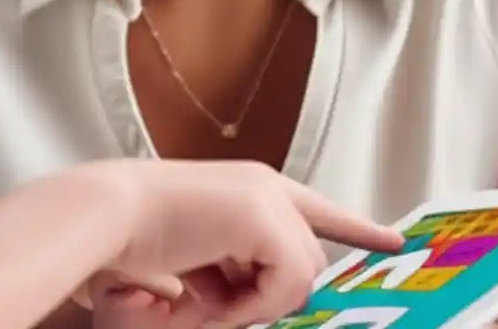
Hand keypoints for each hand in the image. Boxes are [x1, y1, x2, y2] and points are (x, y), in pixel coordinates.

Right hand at [79, 159, 403, 327]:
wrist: (105, 215)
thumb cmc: (131, 238)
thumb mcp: (199, 262)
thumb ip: (238, 273)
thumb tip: (263, 301)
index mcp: (249, 190)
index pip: (318, 209)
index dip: (357, 227)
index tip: (392, 239)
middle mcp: (266, 187)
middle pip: (308, 261)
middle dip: (271, 298)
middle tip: (220, 309)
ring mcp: (269, 197)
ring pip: (302, 275)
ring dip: (254, 304)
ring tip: (205, 305)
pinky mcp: (264, 214)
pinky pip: (286, 282)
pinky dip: (250, 305)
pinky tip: (212, 302)